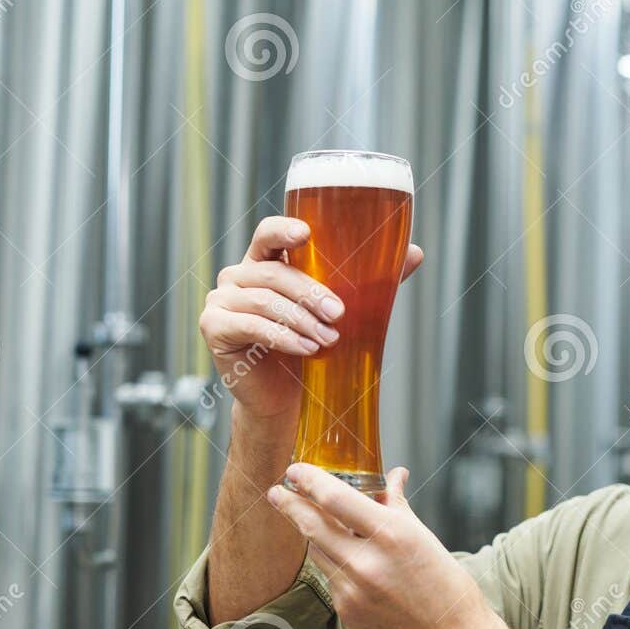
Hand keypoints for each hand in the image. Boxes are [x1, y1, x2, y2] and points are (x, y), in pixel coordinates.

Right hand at [199, 217, 423, 422]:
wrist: (282, 398)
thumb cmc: (308, 348)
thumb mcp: (338, 312)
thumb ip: (371, 282)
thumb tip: (415, 253)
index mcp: (264, 261)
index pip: (268, 234)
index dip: (284, 230)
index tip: (307, 234)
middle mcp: (237, 275)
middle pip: (273, 273)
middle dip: (310, 293)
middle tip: (339, 314)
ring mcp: (221, 301)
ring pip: (263, 300)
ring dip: (301, 320)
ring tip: (328, 340)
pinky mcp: (214, 328)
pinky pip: (251, 326)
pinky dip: (282, 338)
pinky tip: (306, 350)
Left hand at [266, 463, 493, 628]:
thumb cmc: (443, 584)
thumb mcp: (423, 536)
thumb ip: (396, 503)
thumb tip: (393, 475)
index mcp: (391, 534)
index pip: (334, 497)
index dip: (308, 479)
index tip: (295, 470)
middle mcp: (366, 563)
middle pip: (311, 524)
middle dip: (289, 505)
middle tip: (277, 492)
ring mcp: (352, 591)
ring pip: (317, 551)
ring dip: (315, 535)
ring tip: (321, 525)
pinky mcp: (346, 612)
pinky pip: (329, 578)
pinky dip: (335, 565)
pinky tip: (353, 566)